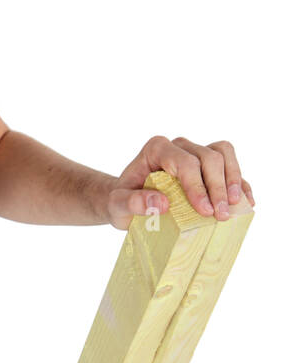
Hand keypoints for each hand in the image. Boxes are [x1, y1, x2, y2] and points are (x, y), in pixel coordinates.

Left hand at [106, 136, 254, 230]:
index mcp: (156, 149)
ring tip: (235, 205)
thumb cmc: (121, 201)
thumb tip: (160, 203)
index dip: (198, 185)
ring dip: (233, 179)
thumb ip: (132, 203)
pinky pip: (230, 165)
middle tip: (220, 215)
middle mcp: (178, 146)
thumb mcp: (117, 205)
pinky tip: (245, 201)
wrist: (125, 201)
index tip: (205, 211)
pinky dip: (240, 182)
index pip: (185, 162)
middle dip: (218, 187)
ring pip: (223, 153)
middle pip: (209, 157)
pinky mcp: (206, 166)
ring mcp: (194, 153)